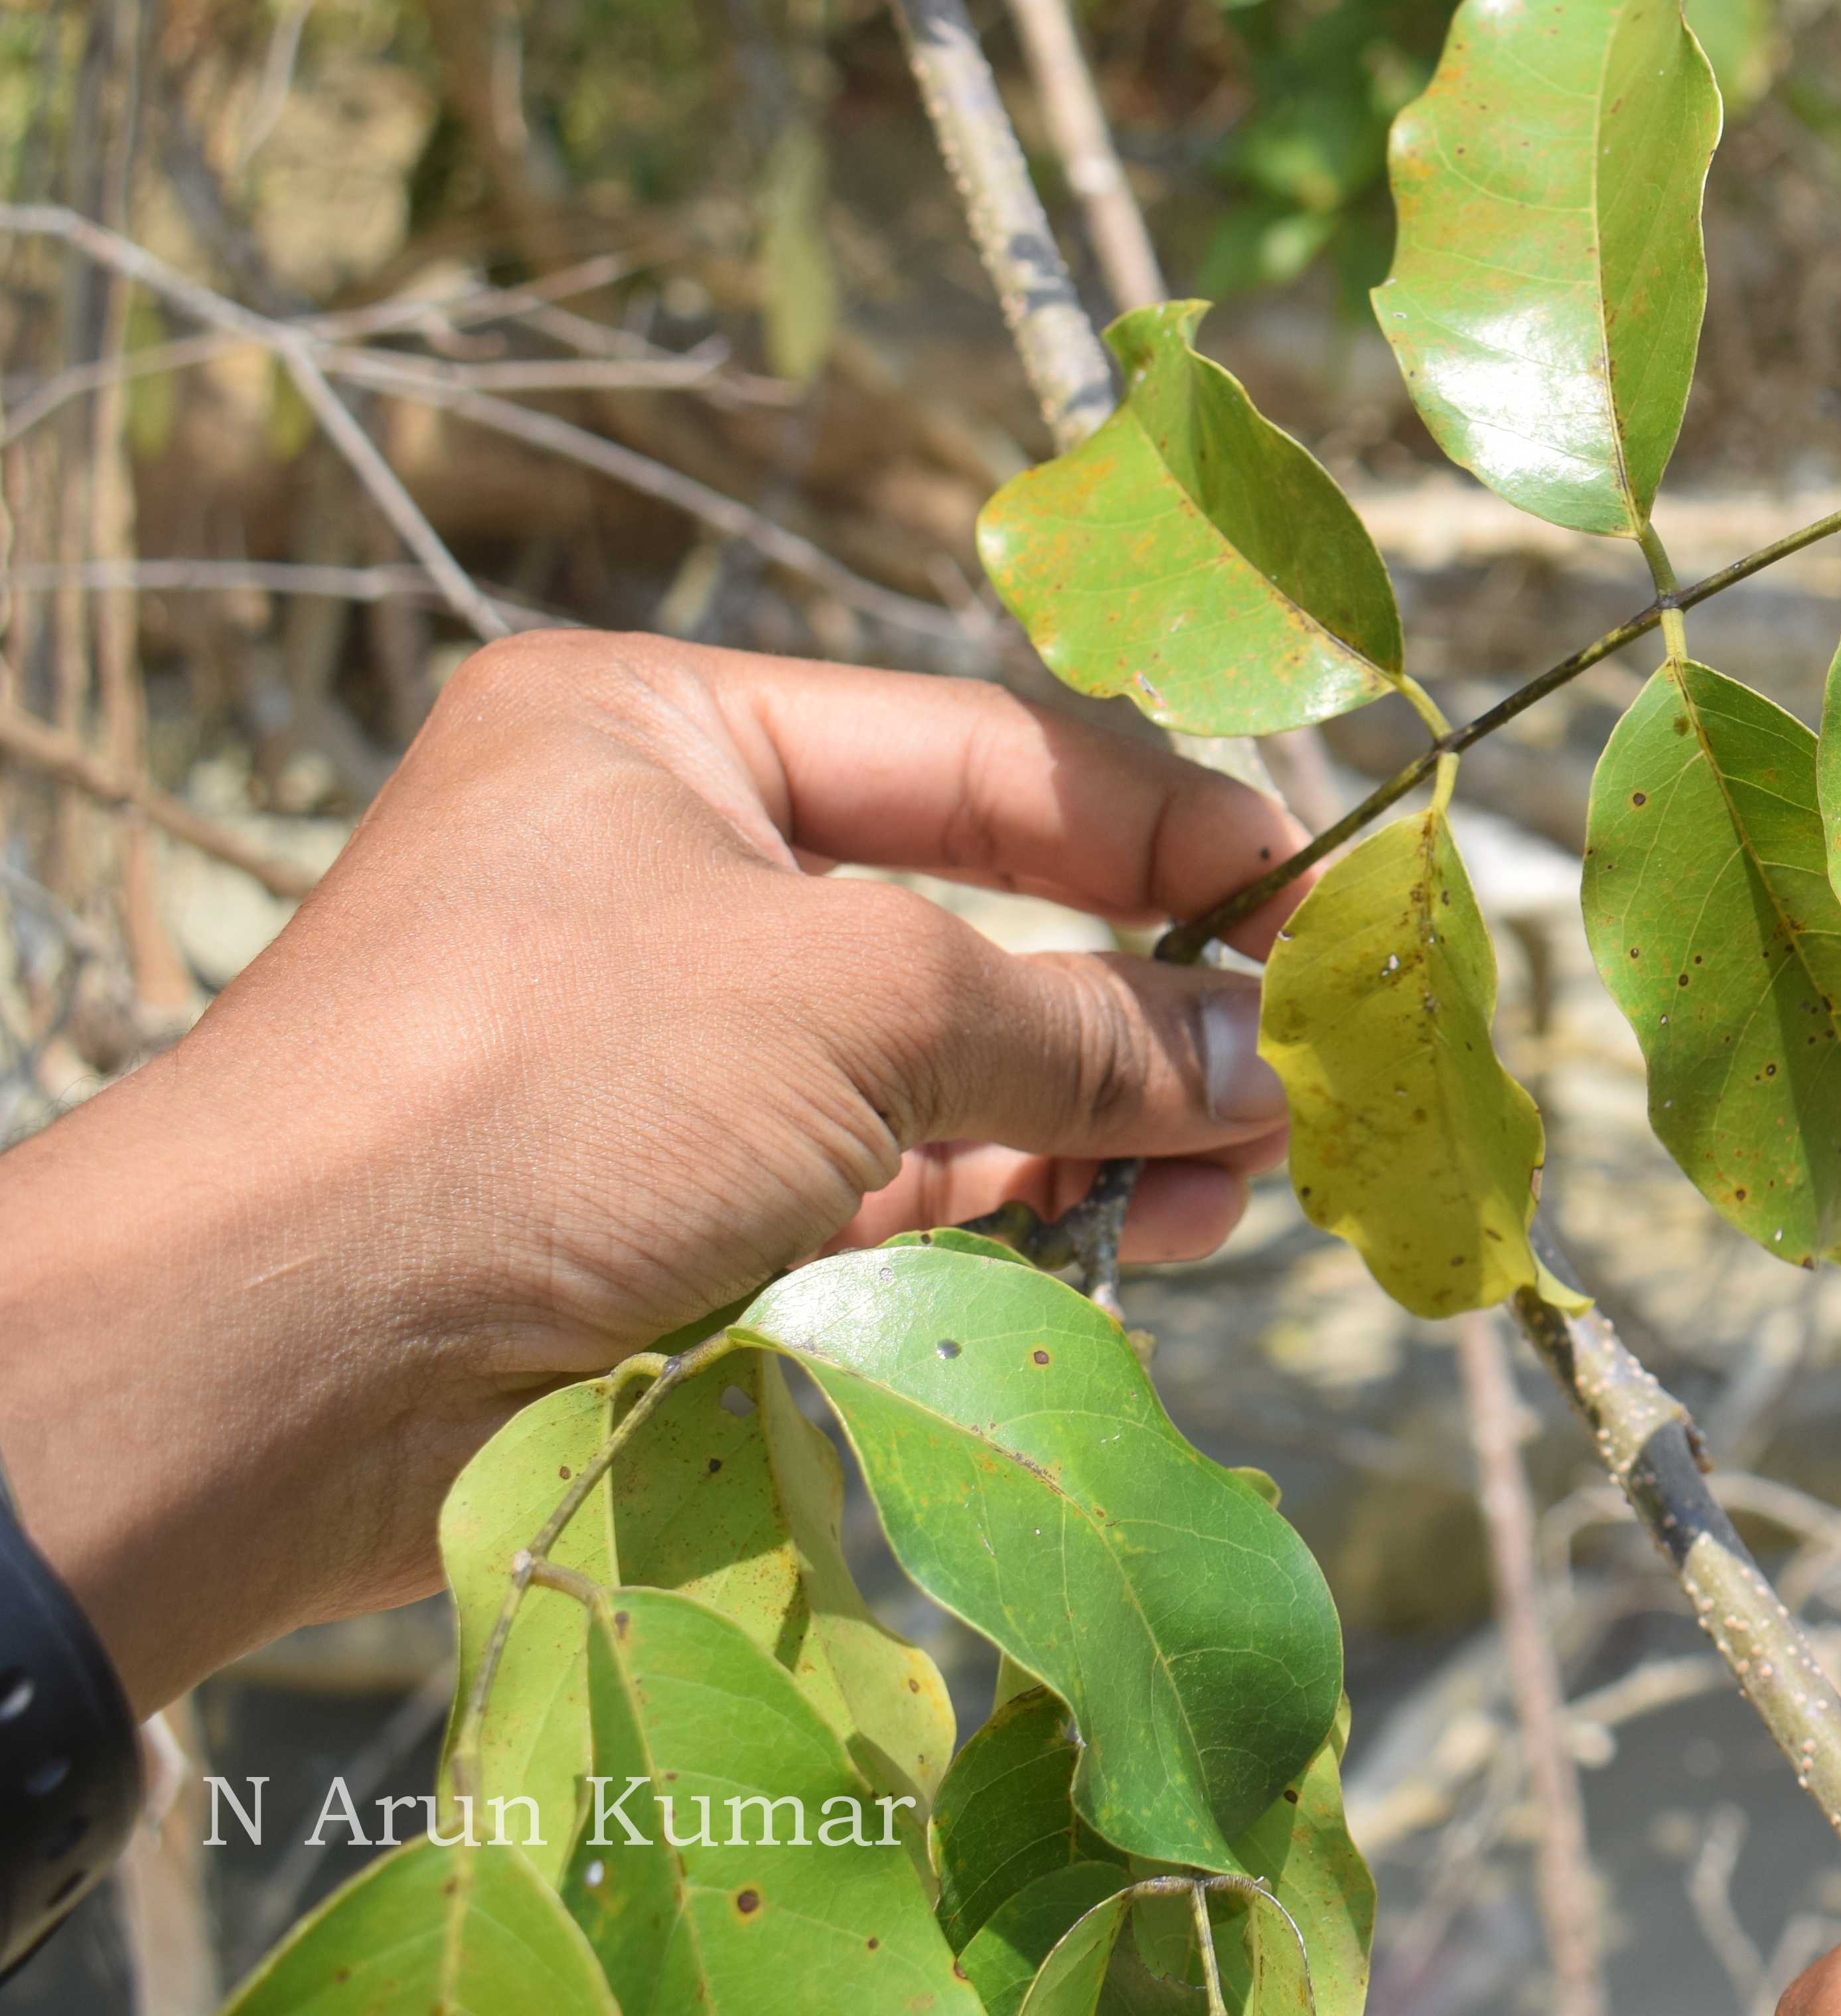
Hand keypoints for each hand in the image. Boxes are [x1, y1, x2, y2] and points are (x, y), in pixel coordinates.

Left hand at [0, 632, 1315, 1708]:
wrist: (269, 1360)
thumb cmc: (548, 1086)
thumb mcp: (859, 1004)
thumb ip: (1083, 1026)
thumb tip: (1263, 1058)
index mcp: (662, 735)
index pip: (980, 753)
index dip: (1168, 826)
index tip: (1316, 900)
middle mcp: (661, 877)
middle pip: (975, 920)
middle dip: (1141, 1008)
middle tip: (1289, 1084)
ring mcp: (664, 1058)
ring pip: (945, 1079)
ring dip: (1097, 1133)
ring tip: (1224, 1194)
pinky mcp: (671, 1215)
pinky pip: (888, 1196)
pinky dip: (1010, 1218)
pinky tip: (1123, 1245)